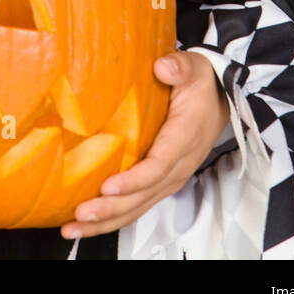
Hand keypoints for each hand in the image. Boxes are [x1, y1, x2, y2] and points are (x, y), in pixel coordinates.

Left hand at [60, 50, 230, 239]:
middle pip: (143, 196)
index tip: (108, 187)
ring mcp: (168, 178)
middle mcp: (177, 167)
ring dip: (106, 221)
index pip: (157, 167)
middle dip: (111, 209)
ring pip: (137, 207)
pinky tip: (87, 223)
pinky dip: (112, 218)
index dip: (133, 180)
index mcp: (183, 140)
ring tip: (74, 228)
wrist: (219, 99)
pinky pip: (136, 205)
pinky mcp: (159, 182)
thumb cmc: (200, 85)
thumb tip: (163, 66)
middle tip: (81, 213)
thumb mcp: (194, 68)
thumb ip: (180, 66)